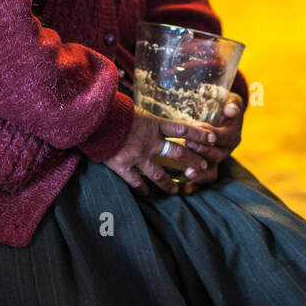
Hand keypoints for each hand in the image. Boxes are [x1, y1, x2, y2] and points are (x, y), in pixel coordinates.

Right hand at [103, 106, 218, 197]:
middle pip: (177, 154)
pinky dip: (141, 189)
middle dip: (193, 161)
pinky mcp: (122, 166)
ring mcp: (137, 156)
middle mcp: (149, 142)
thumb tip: (151, 122)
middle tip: (204, 168)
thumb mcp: (133, 111)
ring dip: (168, 183)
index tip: (213, 139)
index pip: (182, 130)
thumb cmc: (112, 111)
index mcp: (153, 125)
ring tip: (175, 191)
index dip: (199, 135)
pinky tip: (146, 194)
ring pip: (159, 174)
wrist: (92, 118)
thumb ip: (145, 120)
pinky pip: (136, 182)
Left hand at [178, 92, 244, 194]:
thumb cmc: (223, 108)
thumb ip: (232, 105)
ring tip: (188, 172)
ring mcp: (214, 160)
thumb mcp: (230, 102)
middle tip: (188, 143)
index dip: (213, 134)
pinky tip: (185, 190)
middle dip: (203, 151)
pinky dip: (195, 186)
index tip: (199, 126)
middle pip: (218, 156)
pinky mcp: (205, 167)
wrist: (220, 115)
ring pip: (212, 171)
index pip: (226, 138)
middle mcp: (225, 150)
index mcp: (232, 136)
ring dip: (200, 172)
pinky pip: (202, 179)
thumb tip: (230, 110)